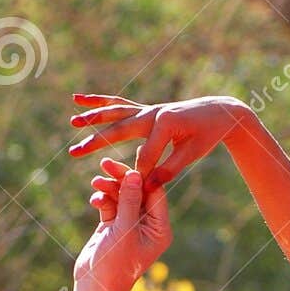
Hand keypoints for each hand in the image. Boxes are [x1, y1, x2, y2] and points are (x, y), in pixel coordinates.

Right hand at [69, 93, 248, 188]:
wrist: (216, 112)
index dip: (138, 175)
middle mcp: (152, 113)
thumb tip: (149, 186)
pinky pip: (119, 105)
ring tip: (72, 122)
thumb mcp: (192, 154)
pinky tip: (78, 100)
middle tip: (73, 153)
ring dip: (92, 117)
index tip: (127, 191)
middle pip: (119, 130)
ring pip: (114, 113)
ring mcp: (147, 109)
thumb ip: (169, 168)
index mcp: (164, 124)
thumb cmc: (207, 135)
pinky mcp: (145, 109)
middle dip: (95, 142)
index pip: (145, 155)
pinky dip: (99, 102)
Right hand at [73, 169, 170, 290]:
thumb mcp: (124, 230)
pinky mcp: (114, 226)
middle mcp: (148, 226)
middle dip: (122, 178)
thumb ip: (129, 201)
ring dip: (109, 187)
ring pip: (122, 195)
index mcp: (160, 229)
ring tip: (95, 183)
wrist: (95, 287)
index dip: (142, 175)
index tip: (128, 160)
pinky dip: (103, 199)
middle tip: (105, 163)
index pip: (155, 194)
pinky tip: (95, 201)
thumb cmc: (115, 264)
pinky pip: (110, 204)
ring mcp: (130, 225)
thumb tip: (135, 174)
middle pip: (138, 191)